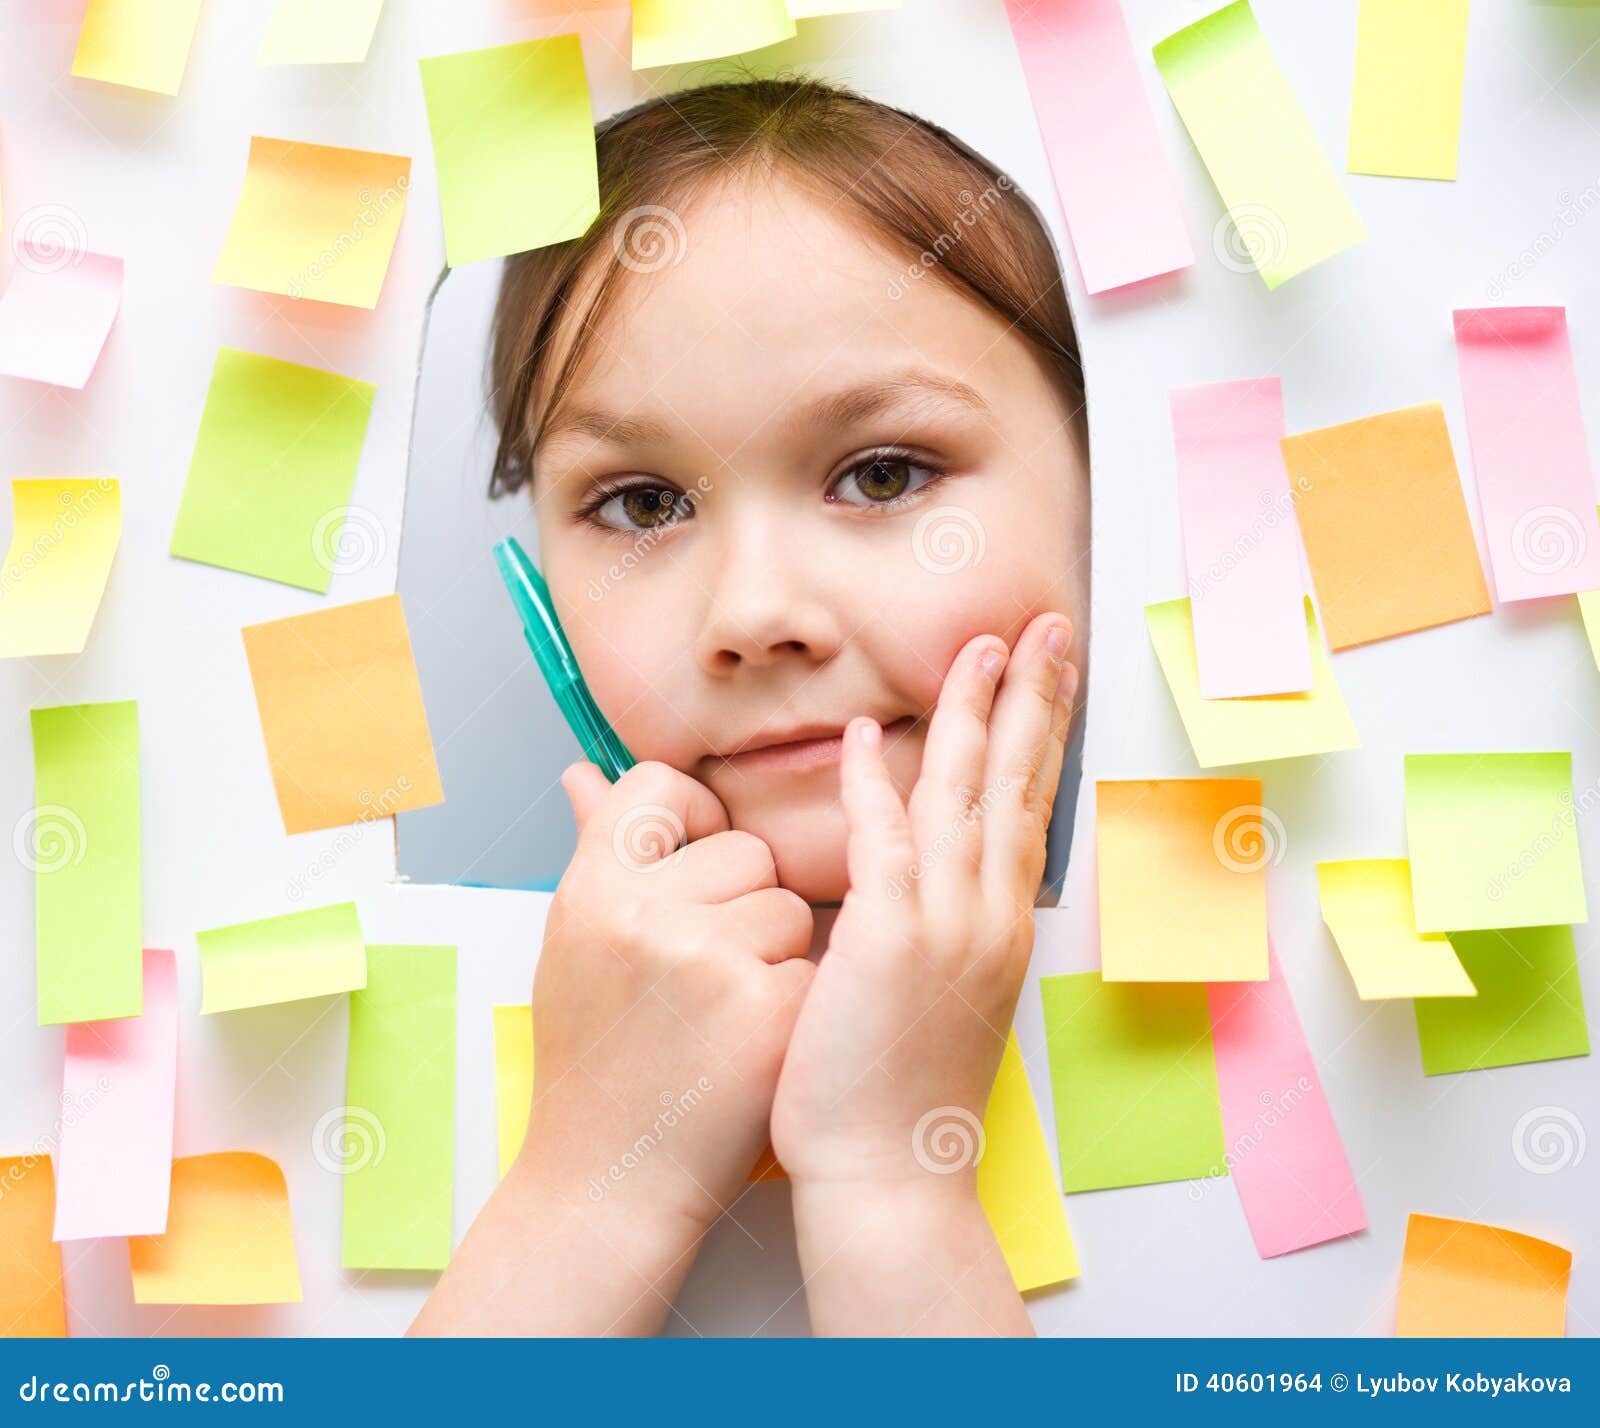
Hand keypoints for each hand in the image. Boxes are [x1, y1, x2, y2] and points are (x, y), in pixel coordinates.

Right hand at [415, 760, 813, 1336]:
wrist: (609, 1181)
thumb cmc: (596, 1061)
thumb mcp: (575, 947)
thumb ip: (592, 851)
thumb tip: (582, 772)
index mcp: (589, 887)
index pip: (657, 784)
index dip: (694, 815)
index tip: (699, 856)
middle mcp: (641, 911)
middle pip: (746, 850)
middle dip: (745, 904)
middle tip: (704, 976)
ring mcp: (705, 958)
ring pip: (792, 907)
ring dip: (778, 955)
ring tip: (725, 1015)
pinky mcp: (765, 1008)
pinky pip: (814, 966)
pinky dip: (798, 1006)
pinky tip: (754, 1047)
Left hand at [769, 612, 1076, 1336]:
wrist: (894, 1177)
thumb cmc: (907, 1094)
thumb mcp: (946, 1000)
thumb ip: (941, 931)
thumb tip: (921, 883)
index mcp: (1001, 928)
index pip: (1028, 808)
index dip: (1040, 733)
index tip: (1047, 673)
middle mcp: (987, 918)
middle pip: (1016, 783)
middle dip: (1032, 696)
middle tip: (1044, 625)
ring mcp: (944, 927)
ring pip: (964, 796)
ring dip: (971, 714)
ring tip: (979, 648)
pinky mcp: (887, 942)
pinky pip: (882, 842)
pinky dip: (871, 784)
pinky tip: (864, 735)